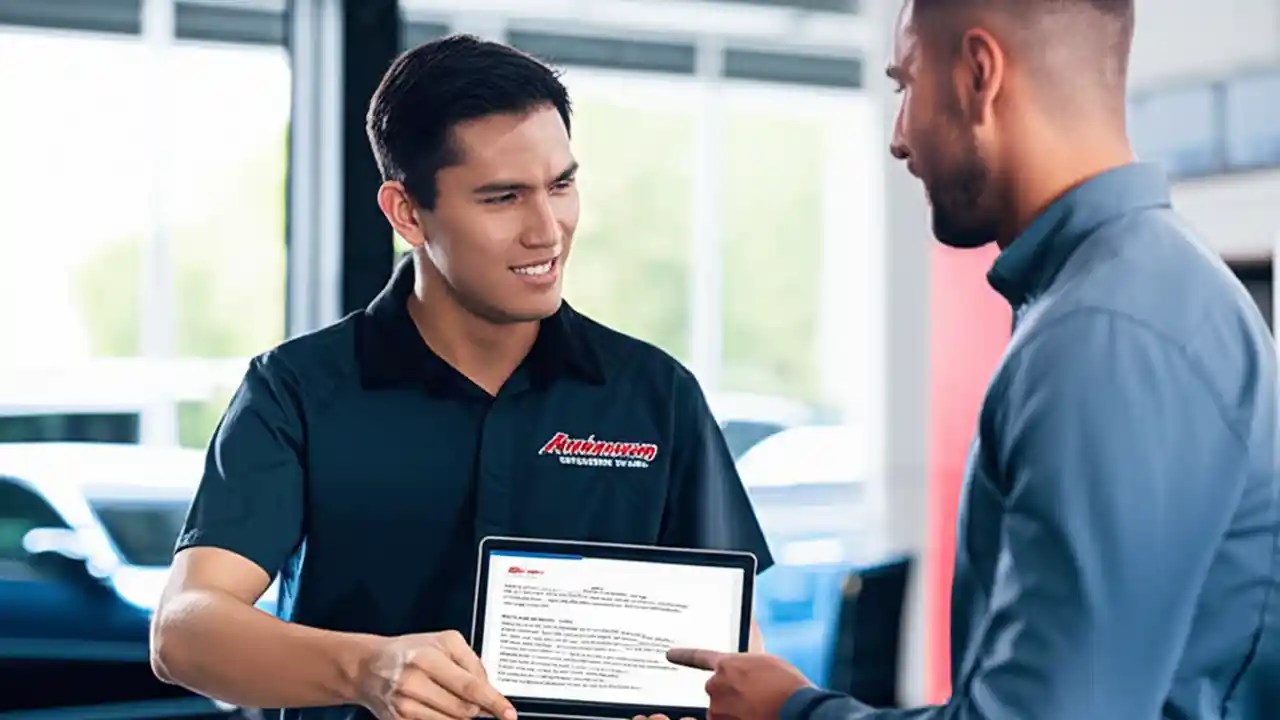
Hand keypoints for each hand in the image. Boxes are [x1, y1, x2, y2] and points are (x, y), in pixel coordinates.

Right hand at [356, 630, 516, 719]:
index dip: (493, 702)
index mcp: (428, 656)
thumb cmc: (410, 651)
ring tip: (453, 701)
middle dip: (477, 709)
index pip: (470, 686)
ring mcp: (404, 705)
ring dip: (462, 716)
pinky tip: (440, 709)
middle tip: (480, 703)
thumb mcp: (443, 642)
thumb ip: (471, 662)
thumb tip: (490, 690)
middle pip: (463, 709)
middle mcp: (414, 681)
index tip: (508, 713)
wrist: (368, 667)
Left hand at [662, 648, 811, 719]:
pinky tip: (755, 718)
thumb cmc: (789, 687)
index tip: (670, 654)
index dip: (684, 656)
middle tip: (756, 702)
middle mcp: (717, 683)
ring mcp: (716, 707)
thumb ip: (747, 668)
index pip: (700, 657)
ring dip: (735, 714)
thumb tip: (744, 676)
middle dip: (732, 698)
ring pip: (721, 713)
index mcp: (729, 664)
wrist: (796, 708)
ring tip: (760, 712)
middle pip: (718, 692)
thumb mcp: (768, 665)